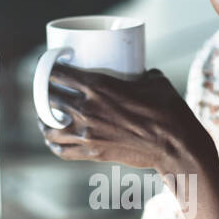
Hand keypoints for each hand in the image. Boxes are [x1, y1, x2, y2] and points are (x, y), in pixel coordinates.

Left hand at [42, 63, 215, 174]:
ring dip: (43, 119)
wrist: (176, 146)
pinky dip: (53, 143)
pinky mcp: (92, 153)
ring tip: (45, 115)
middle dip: (42, 91)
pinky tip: (53, 138)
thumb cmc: (169, 110)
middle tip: (46, 88)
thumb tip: (139, 71)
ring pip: (49, 126)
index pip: (57, 73)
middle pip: (47, 97)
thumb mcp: (154, 81)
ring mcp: (87, 133)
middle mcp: (86, 108)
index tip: (48, 65)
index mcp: (98, 85)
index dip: (47, 67)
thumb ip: (139, 74)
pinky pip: (61, 149)